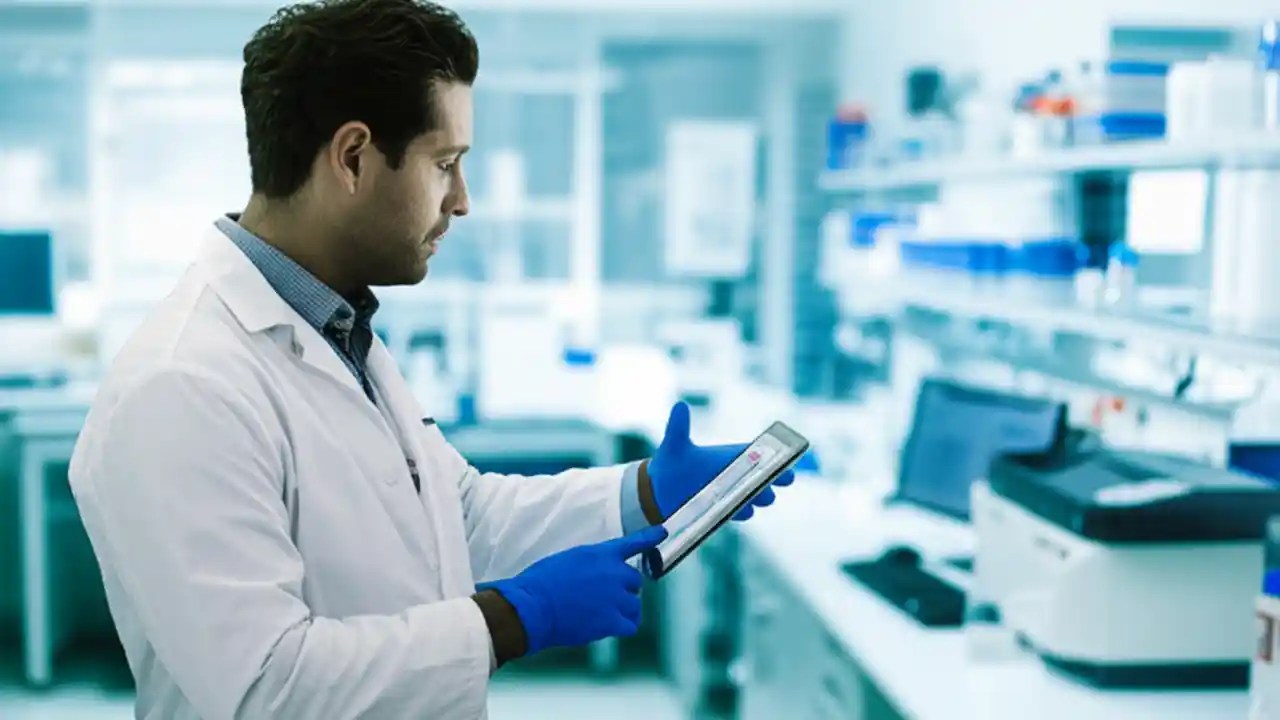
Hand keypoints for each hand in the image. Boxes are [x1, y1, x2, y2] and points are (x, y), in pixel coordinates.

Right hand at [481, 526, 666, 654]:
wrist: (532, 607)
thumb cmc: (540, 584)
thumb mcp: (567, 561)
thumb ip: (590, 566)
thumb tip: (599, 580)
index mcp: (600, 554)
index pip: (633, 542)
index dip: (650, 537)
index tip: (662, 532)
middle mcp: (613, 573)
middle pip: (635, 581)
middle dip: (624, 589)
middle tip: (605, 598)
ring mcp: (615, 597)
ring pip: (635, 605)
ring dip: (625, 609)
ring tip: (606, 615)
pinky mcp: (612, 621)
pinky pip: (630, 625)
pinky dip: (622, 627)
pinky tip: (609, 627)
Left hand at [646, 402, 794, 521]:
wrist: (656, 491)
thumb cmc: (669, 463)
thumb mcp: (674, 445)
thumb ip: (678, 427)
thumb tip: (680, 406)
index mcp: (728, 457)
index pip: (756, 455)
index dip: (773, 458)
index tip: (787, 461)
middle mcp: (732, 475)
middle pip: (759, 478)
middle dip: (769, 481)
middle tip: (774, 483)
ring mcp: (728, 494)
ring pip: (751, 496)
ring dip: (758, 497)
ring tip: (762, 498)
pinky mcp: (720, 511)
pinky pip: (735, 512)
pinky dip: (740, 512)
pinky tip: (744, 511)